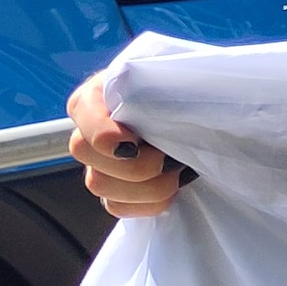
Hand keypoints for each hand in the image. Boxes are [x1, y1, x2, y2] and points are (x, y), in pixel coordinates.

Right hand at [66, 71, 186, 217]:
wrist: (204, 120)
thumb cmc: (190, 92)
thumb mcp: (176, 79)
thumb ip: (161, 86)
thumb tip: (165, 108)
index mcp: (100, 93)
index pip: (82, 110)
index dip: (103, 133)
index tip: (133, 145)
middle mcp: (91, 127)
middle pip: (83, 152)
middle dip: (133, 163)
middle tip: (170, 160)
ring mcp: (98, 162)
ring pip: (99, 185)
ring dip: (147, 186)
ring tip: (178, 172)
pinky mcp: (113, 191)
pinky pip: (116, 207)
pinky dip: (148, 203)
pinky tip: (173, 188)